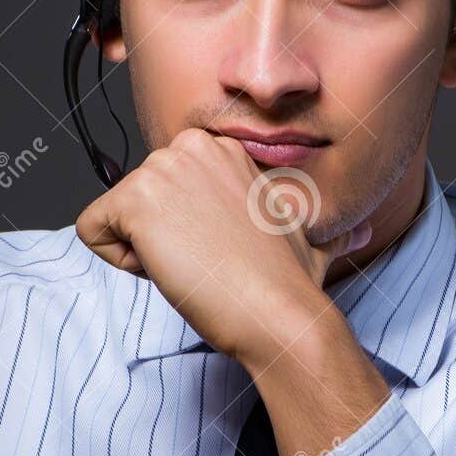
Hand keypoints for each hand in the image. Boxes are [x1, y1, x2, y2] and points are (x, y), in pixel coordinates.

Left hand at [74, 127, 370, 366]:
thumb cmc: (289, 284)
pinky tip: (165, 269)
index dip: (188, 231)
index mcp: (223, 149)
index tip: (222, 250)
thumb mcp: (311, 240)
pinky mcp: (136, 199)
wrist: (279, 310)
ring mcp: (162, 168)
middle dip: (160, 239)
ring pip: (114, 216)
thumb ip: (329, 228)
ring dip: (142, 252)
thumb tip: (365, 233)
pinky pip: (90, 230)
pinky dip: (117, 261)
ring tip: (193, 264)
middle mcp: (191, 146)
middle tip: (207, 261)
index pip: (166, 190)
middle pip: (136, 200)